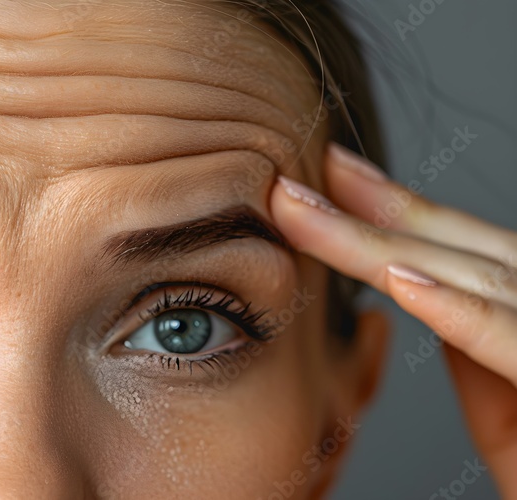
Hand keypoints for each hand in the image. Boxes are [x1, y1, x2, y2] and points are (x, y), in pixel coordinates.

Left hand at [271, 143, 516, 497]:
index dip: (395, 210)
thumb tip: (417, 284)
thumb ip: (477, 350)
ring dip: (387, 245)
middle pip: (466, 254)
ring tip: (310, 216)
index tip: (327, 179)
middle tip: (292, 184)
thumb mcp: (514, 416)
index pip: (466, 254)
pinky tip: (404, 284)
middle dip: (374, 213)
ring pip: (485, 283)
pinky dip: (465, 315)